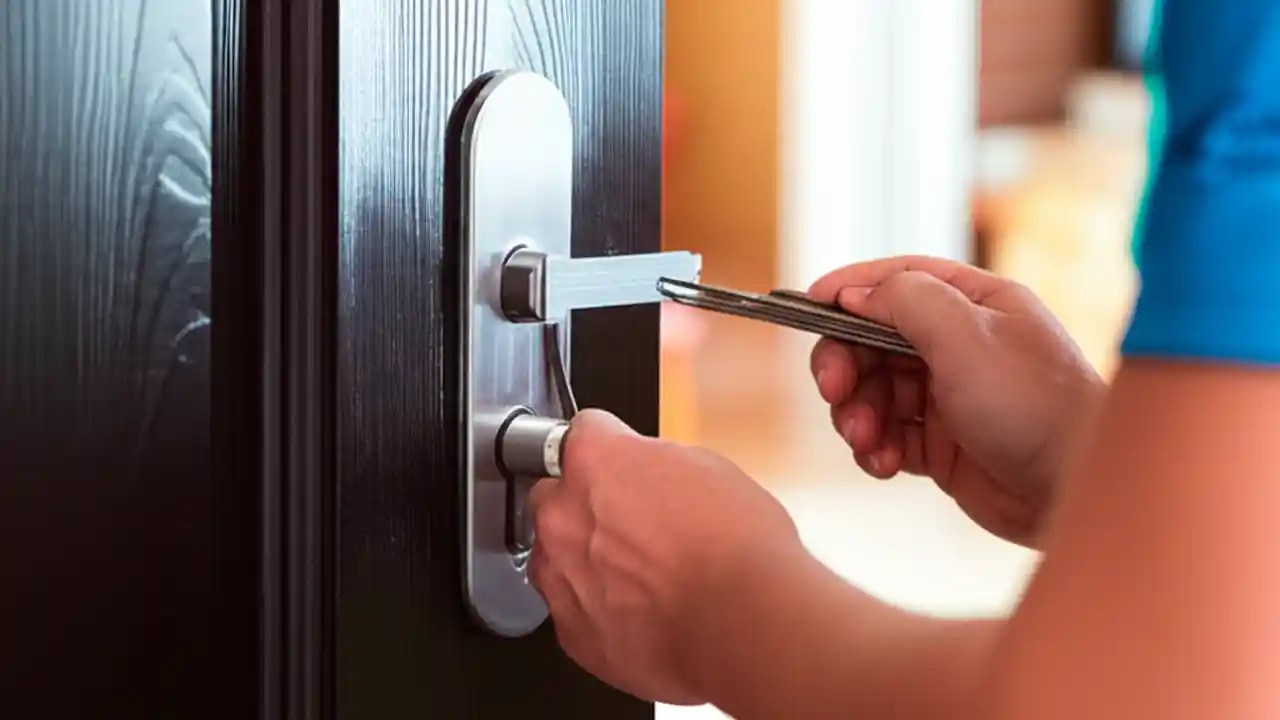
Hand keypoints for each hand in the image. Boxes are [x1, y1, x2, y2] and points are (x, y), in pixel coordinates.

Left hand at [527, 410, 799, 704]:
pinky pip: (572, 609)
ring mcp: (561, 576)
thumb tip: (649, 478)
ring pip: (555, 557)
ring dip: (586, 560)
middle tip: (636, 525)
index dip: (609, 447)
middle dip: (586, 506)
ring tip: (643, 577)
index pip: (582, 433)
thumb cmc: (737, 552)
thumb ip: (655, 467)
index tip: (619, 461)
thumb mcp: (709, 471)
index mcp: (595, 462)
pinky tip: (643, 612)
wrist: (742, 628)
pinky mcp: (571, 631)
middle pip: (554, 496)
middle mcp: (564, 516)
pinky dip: (598, 609)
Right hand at [808, 256, 1105, 546]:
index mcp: (975, 304)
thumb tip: (855, 293)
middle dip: (845, 364)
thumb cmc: (1036, 407)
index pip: (898, 280)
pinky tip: (882, 464)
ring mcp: (949, 396)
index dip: (849, 289)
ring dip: (855, 414)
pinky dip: (874, 448)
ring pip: (872, 392)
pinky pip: (886, 436)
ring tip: (865, 440)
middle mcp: (960, 344)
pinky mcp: (941, 444)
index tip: (807, 304)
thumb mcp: (967, 337)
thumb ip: (906, 301)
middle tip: (833, 391)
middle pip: (871, 339)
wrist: (1077, 493)